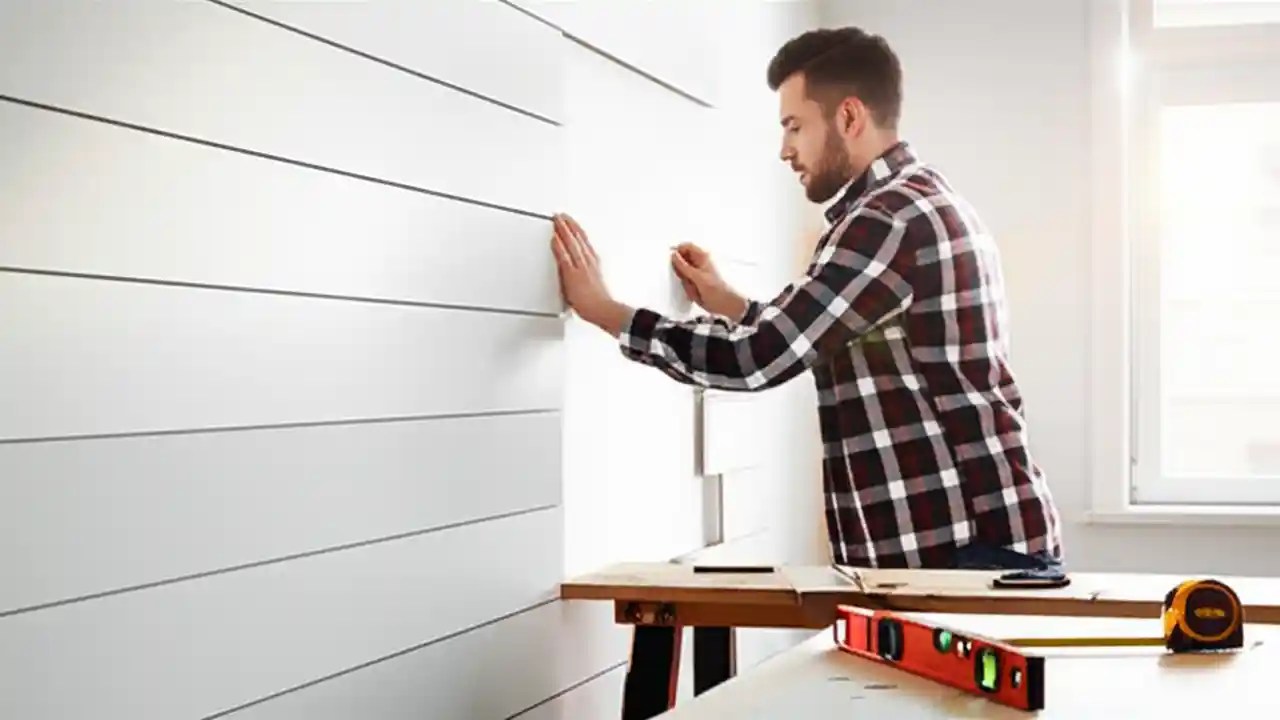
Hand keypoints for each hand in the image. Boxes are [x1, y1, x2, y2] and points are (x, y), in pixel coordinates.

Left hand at [550, 213, 633, 334]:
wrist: (602, 309)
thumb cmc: (599, 303)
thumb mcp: (594, 284)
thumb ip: (587, 275)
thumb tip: (580, 275)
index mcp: (594, 263)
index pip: (585, 242)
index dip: (577, 230)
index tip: (571, 223)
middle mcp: (588, 262)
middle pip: (578, 238)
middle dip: (569, 225)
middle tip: (562, 215)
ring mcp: (580, 266)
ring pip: (571, 243)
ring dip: (563, 230)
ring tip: (557, 220)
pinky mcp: (572, 273)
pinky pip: (563, 255)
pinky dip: (558, 245)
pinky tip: (553, 237)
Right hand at [671, 243, 747, 320]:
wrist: (730, 305)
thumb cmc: (719, 291)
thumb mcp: (698, 278)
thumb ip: (684, 266)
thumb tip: (673, 256)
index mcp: (703, 255)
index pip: (685, 246)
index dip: (677, 253)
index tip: (673, 264)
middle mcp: (703, 261)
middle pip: (683, 261)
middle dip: (682, 272)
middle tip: (687, 282)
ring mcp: (702, 271)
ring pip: (685, 274)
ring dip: (686, 283)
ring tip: (694, 290)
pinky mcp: (701, 281)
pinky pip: (689, 284)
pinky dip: (690, 289)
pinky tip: (697, 295)